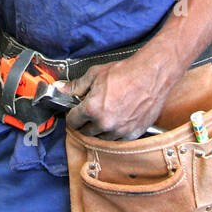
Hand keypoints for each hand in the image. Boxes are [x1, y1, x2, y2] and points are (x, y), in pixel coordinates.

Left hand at [62, 52, 183, 140]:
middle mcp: (104, 123)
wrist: (151, 75)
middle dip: (86, 123)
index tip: (76, 112)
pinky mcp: (133, 133)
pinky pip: (118, 139)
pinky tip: (118, 119)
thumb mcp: (95, 75)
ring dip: (100, 129)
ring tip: (106, 114)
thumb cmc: (125, 73)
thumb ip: (76, 86)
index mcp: (92, 109)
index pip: (73, 121)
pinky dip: (116, 132)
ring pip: (102, 138)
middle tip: (91, 112)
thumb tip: (61, 88)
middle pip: (86, 132)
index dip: (72, 115)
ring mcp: (120, 130)